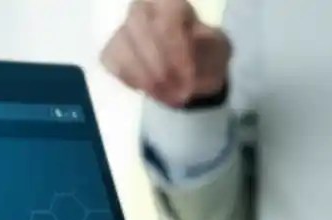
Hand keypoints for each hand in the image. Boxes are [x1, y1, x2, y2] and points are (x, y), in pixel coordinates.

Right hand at [101, 0, 231, 107]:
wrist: (192, 76)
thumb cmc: (205, 55)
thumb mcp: (220, 49)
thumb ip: (211, 46)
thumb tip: (193, 51)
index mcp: (171, 3)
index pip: (168, 13)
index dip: (175, 45)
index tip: (188, 76)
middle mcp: (143, 9)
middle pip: (138, 25)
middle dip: (159, 63)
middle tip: (179, 91)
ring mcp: (124, 30)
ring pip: (122, 46)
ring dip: (147, 77)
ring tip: (171, 97)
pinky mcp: (112, 51)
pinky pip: (114, 64)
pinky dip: (135, 82)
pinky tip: (154, 92)